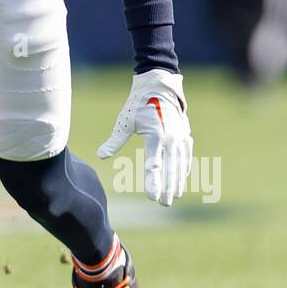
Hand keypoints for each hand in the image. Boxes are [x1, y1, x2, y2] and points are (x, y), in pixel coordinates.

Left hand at [97, 69, 192, 206]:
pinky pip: (186, 154)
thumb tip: (100, 155)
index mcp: (155, 136)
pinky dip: (184, 166)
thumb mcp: (125, 122)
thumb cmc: (138, 102)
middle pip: (170, 169)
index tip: (152, 197)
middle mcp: (171, 138)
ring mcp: (180, 136)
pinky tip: (182, 176)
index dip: (153, 183)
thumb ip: (115, 141)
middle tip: (164, 203)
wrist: (159, 84)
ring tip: (174, 195)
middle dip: (168, 187)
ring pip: (180, 163)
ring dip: (178, 180)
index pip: (154, 166)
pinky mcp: (185, 132)